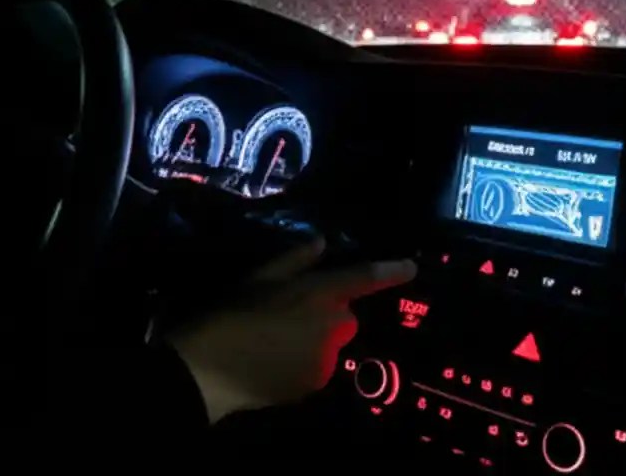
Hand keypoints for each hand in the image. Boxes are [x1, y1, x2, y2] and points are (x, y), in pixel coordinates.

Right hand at [166, 237, 415, 422]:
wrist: (212, 367)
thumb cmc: (233, 313)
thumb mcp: (259, 278)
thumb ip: (295, 260)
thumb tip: (321, 242)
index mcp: (320, 291)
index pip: (365, 277)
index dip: (392, 271)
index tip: (412, 267)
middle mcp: (333, 324)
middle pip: (346, 317)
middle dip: (328, 316)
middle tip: (292, 317)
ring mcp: (328, 357)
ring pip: (332, 345)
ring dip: (316, 342)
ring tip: (278, 343)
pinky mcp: (318, 382)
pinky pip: (319, 368)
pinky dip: (305, 366)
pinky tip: (276, 364)